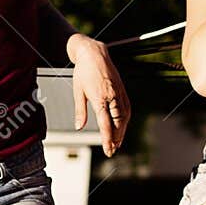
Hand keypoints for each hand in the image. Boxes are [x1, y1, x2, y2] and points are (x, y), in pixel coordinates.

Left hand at [68, 36, 130, 157]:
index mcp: (100, 98)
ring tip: (117, 143)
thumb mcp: (78, 92)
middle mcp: (112, 97)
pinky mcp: (122, 90)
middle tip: (112, 150)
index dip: (107, 139)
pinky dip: (125, 121)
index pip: (106, 124)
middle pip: (118, 123)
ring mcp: (119, 93)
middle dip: (116, 139)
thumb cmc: (83, 72)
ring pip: (124, 117)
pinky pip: (127, 109)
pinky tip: (122, 127)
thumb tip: (79, 127)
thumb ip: (80, 111)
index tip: (108, 150)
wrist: (94, 53)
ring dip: (122, 132)